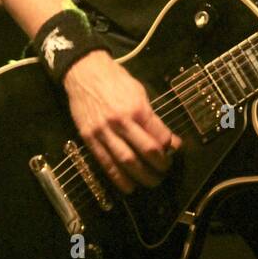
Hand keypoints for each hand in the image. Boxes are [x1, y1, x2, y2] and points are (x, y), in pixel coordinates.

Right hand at [63, 51, 182, 193]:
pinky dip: (118, 178)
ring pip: (126, 161)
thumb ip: (152, 117)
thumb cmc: (115, 80)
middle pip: (145, 151)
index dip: (170, 147)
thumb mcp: (139, 92)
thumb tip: (168, 139)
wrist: (84, 72)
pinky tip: (128, 186)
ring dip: (141, 176)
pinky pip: (105, 162)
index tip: (173, 151)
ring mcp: (103, 131)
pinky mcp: (89, 138)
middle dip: (159, 166)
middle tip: (165, 171)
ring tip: (151, 182)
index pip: (159, 136)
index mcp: (137, 108)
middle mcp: (121, 121)